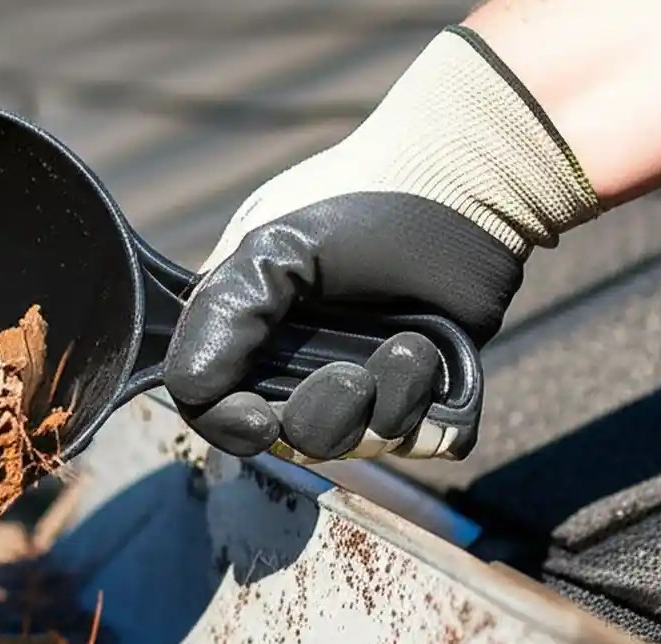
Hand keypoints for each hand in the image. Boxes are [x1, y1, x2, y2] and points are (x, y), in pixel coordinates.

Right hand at [163, 26, 599, 461]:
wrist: (469, 183)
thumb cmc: (362, 202)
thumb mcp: (269, 248)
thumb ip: (219, 319)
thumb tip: (190, 391)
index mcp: (253, 329)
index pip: (215, 405)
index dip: (229, 425)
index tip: (258, 418)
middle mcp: (305, 362)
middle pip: (291, 439)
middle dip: (322, 416)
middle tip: (352, 376)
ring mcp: (369, 379)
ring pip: (359, 444)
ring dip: (383, 403)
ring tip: (408, 347)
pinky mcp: (427, 390)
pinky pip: (422, 441)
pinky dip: (428, 413)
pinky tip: (431, 357)